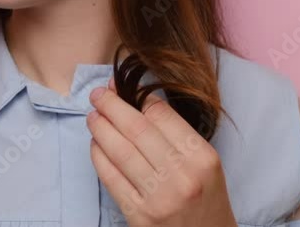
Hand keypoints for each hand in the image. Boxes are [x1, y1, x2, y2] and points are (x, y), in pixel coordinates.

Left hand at [87, 78, 236, 226]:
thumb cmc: (206, 201)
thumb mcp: (206, 165)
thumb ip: (178, 135)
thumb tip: (139, 102)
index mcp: (201, 157)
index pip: (162, 115)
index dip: (138, 96)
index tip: (122, 87)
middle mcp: (181, 175)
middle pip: (137, 128)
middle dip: (112, 106)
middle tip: (98, 94)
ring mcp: (158, 197)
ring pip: (120, 150)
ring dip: (101, 128)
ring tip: (93, 116)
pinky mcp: (138, 215)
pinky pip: (111, 178)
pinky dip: (99, 157)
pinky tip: (95, 145)